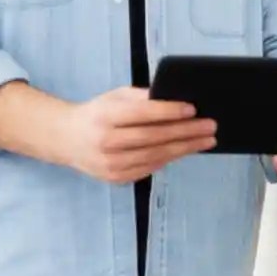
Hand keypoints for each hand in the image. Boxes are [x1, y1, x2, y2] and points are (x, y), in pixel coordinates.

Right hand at [63, 87, 215, 183]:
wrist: (67, 139)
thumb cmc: (97, 113)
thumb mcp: (115, 97)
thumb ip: (142, 98)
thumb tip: (175, 99)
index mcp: (105, 117)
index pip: (143, 114)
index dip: (169, 112)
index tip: (193, 109)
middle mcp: (106, 142)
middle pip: (154, 138)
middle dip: (186, 132)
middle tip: (210, 127)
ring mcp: (110, 164)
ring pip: (155, 157)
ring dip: (184, 149)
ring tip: (205, 141)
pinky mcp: (116, 178)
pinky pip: (149, 168)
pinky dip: (169, 159)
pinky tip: (185, 151)